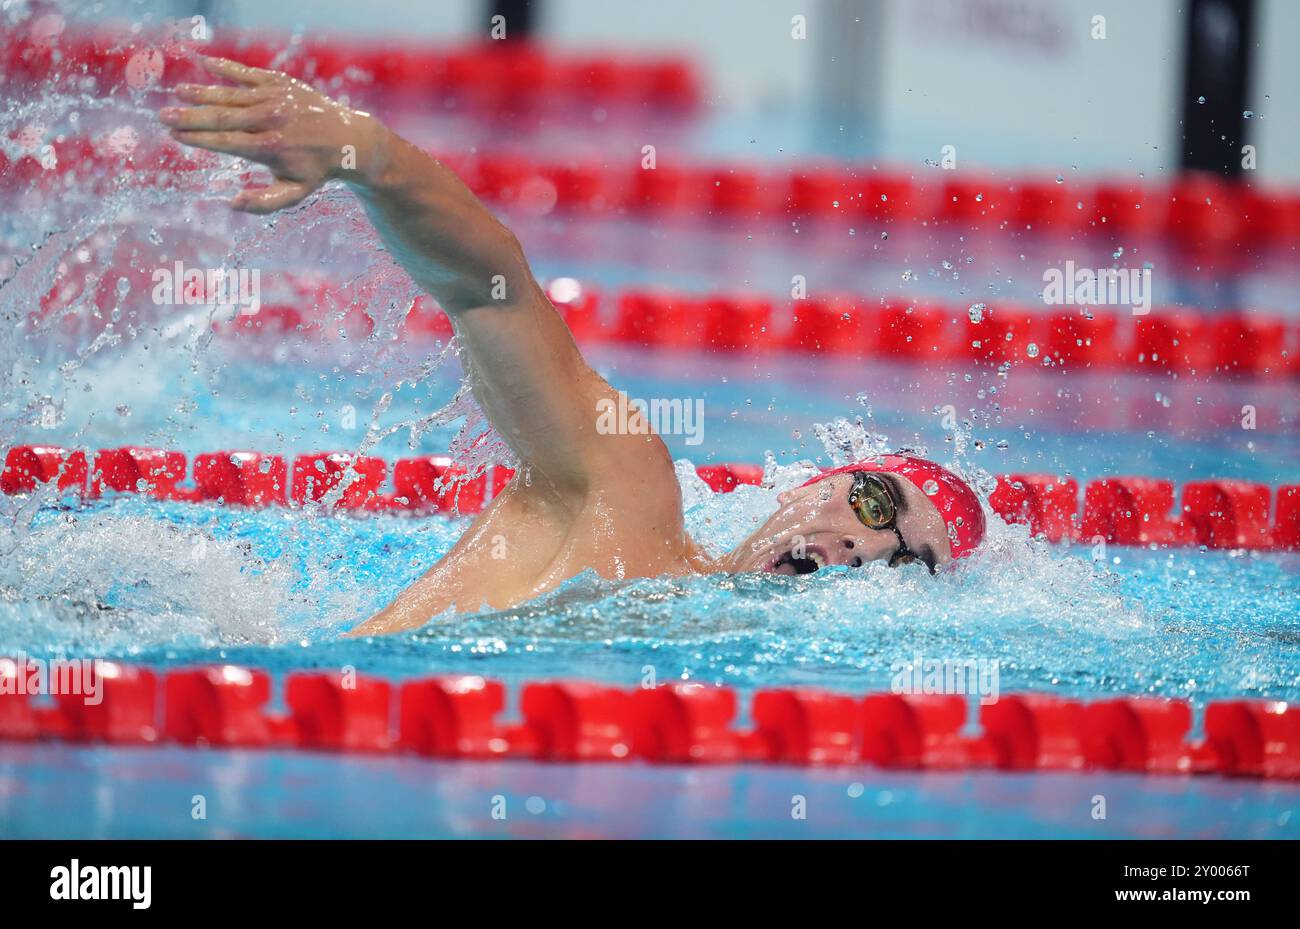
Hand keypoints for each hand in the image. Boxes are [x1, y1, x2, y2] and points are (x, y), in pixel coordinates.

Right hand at [159, 56, 384, 213]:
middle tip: (163, 116)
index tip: (175, 137)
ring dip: (202, 93)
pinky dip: (226, 69)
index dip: (198, 140)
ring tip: (178, 93)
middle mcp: (271, 120)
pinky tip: (204, 64)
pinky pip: (248, 74)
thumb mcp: (294, 194)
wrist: (347, 139)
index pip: (225, 143)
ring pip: (231, 94)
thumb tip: (231, 204)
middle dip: (190, 117)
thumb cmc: (315, 170)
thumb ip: (263, 203)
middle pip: (222, 118)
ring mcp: (275, 98)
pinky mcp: (281, 82)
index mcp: (270, 148)